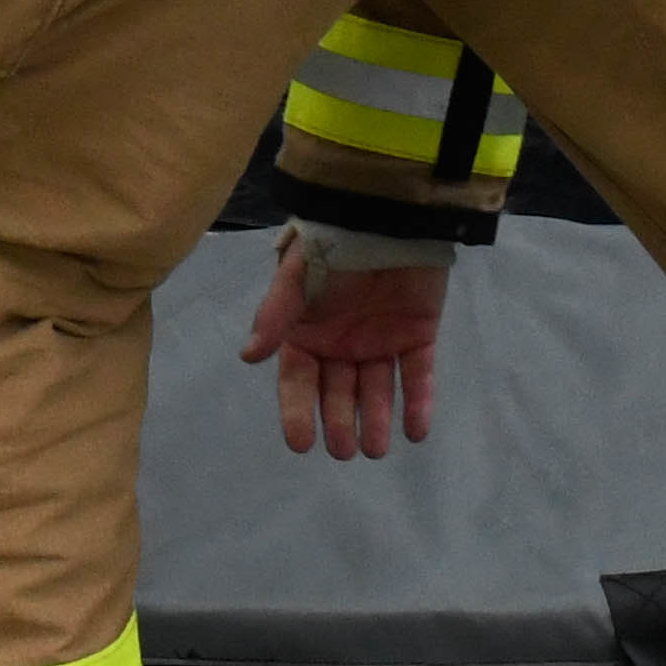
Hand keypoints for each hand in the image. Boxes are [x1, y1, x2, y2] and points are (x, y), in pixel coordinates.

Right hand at [240, 230, 449, 459]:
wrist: (390, 216)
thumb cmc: (337, 245)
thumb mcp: (298, 277)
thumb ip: (275, 315)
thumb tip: (247, 356)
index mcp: (309, 332)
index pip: (299, 381)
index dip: (298, 411)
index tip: (300, 444)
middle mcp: (343, 344)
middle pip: (338, 392)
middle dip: (340, 422)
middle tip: (345, 450)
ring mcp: (382, 341)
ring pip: (377, 390)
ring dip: (376, 420)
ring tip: (376, 449)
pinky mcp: (418, 336)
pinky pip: (418, 375)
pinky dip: (418, 403)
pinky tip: (416, 431)